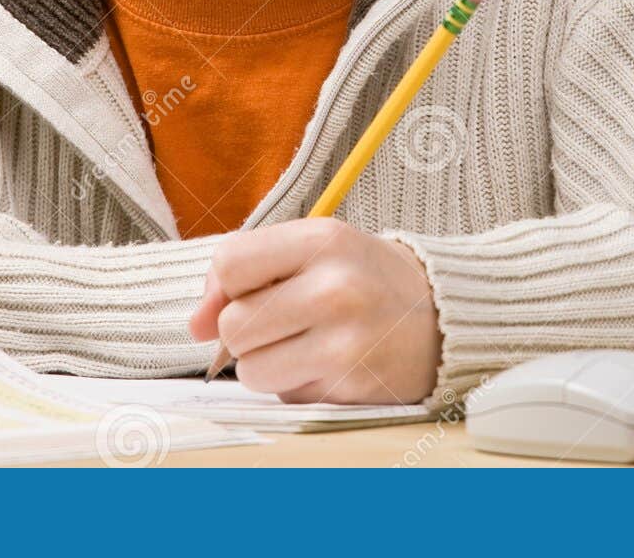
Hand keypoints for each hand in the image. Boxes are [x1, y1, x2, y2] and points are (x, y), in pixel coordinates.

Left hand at [187, 218, 440, 403]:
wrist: (439, 314)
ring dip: (264, 365)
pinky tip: (326, 365)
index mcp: (320, 239)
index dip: (222, 288)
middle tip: (280, 322)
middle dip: (244, 332)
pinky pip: (285, 395)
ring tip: (301, 344)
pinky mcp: (352, 386)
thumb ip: (247, 273)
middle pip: (233, 325)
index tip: (242, 295)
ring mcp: (346, 341)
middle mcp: (334, 287)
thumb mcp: (312, 250)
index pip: (229, 264)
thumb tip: (194, 327)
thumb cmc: (359, 277)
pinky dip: (293, 385)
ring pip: (251, 370)